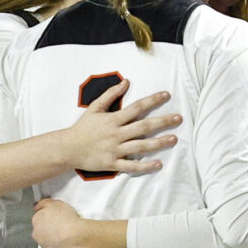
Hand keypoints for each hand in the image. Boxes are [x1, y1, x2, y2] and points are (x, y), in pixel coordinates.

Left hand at [32, 198, 85, 247]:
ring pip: (41, 240)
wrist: (75, 236)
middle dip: (45, 227)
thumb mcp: (56, 203)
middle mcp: (36, 232)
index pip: (38, 216)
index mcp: (37, 219)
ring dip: (46, 238)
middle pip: (39, 228)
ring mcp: (42, 244)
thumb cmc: (67, 219)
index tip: (53, 217)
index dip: (46, 215)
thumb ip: (44, 203)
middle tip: (57, 226)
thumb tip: (37, 206)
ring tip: (58, 237)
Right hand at [60, 79, 182, 174]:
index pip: (137, 107)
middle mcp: (117, 134)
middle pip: (143, 126)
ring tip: (174, 138)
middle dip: (162, 122)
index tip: (167, 95)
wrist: (68, 148)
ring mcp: (115, 149)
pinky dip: (145, 166)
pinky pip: (131, 166)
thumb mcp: (94, 108)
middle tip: (179, 118)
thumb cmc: (83, 127)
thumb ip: (110, 94)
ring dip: (158, 143)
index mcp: (113, 119)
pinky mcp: (113, 163)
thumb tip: (126, 82)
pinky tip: (158, 164)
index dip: (153, 100)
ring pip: (141, 146)